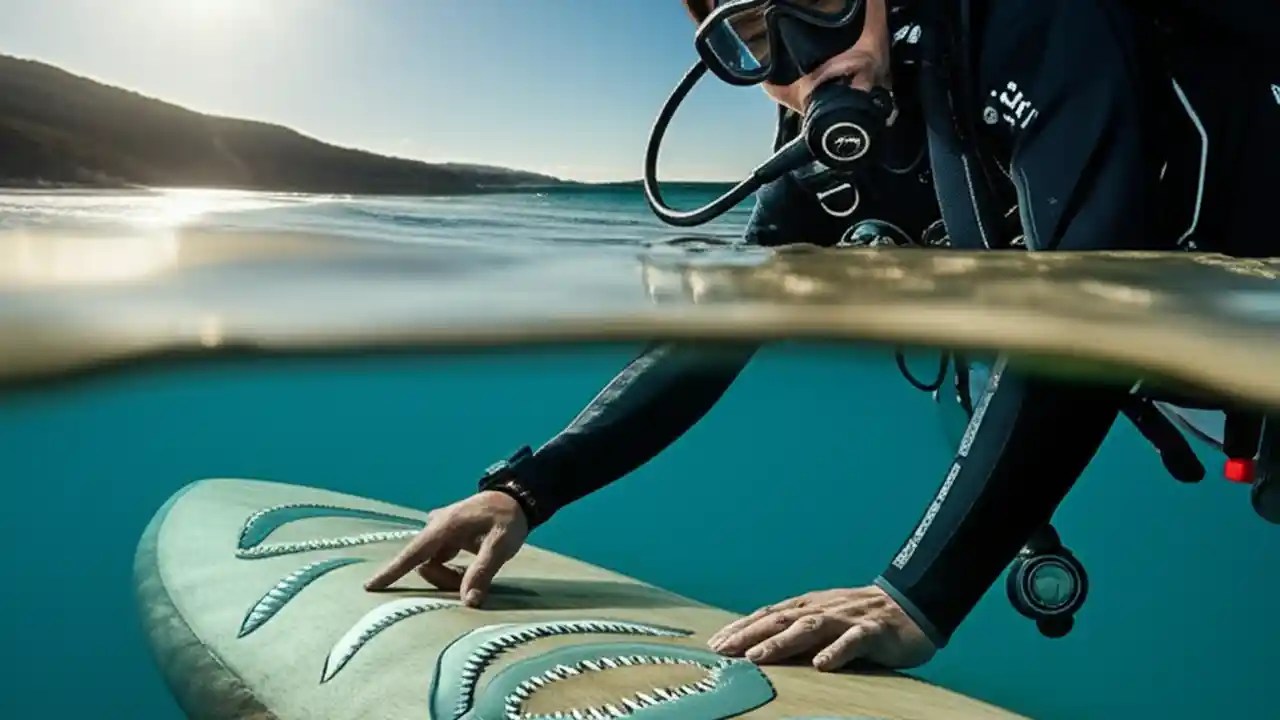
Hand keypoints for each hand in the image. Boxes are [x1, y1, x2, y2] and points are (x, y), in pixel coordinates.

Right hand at [364, 491, 528, 607]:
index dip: (392, 571)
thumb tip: (469, 602)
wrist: (515, 498)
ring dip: (449, 575)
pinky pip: (438, 559)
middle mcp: (436, 526)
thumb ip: (483, 572)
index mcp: (445, 526)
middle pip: (425, 564)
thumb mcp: (501, 546)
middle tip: (472, 585)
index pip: (413, 553)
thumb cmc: (508, 519)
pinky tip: (471, 565)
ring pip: (431, 563)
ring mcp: (439, 529)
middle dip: (443, 579)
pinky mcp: (445, 534)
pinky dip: (451, 569)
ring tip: (476, 570)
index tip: (370, 586)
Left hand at [706, 586, 936, 670]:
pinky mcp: (873, 631)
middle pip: (780, 620)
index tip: (716, 643)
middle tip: (723, 651)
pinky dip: (836, 651)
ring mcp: (847, 618)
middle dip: (749, 634)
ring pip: (809, 627)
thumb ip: (799, 630)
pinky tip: (822, 665)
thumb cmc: (862, 617)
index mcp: (809, 606)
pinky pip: (853, 641)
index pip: (768, 615)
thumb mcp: (826, 620)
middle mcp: (823, 608)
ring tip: (757, 657)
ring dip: (781, 642)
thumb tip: (761, 647)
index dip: (742, 628)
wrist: (913, 605)